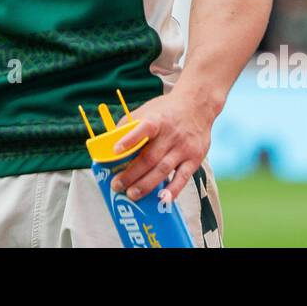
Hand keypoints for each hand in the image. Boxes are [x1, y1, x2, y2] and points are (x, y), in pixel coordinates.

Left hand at [108, 89, 216, 206]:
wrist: (198, 105)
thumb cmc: (166, 111)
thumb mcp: (148, 110)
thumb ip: (129, 125)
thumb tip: (109, 142)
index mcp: (157, 120)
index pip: (143, 128)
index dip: (129, 140)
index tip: (116, 150)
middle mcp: (171, 135)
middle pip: (149, 157)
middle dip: (131, 174)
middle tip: (117, 185)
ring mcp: (183, 148)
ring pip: (163, 169)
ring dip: (146, 185)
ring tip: (131, 195)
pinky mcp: (194, 159)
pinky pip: (183, 178)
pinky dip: (172, 190)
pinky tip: (162, 200)